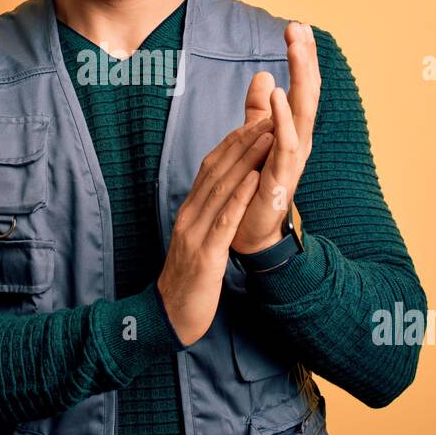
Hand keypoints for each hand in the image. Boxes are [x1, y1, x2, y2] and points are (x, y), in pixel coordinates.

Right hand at [156, 117, 274, 345]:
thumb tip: (226, 196)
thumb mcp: (198, 243)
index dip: (234, 143)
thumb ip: (209, 217)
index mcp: (190, 211)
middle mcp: (189, 215)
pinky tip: (254, 180)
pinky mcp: (204, 255)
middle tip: (268, 117)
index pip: (211, 168)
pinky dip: (239, 198)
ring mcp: (194, 234)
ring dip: (246, 161)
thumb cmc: (188, 282)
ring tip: (268, 137)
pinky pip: (223, 221)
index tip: (255, 122)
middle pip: (216, 171)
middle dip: (243, 142)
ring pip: (221, 189)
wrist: (167, 317)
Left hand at [231, 21, 320, 253]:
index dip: (301, 57)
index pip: (300, 85)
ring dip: (300, 77)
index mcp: (292, 129)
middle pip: (307, 91)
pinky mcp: (282, 174)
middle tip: (299, 27)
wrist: (250, 231)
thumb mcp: (254, 138)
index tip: (297, 26)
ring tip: (295, 47)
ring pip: (303, 110)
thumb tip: (263, 76)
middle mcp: (298, 139)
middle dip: (304, 58)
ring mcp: (293, 156)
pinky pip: (286, 141)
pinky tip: (279, 94)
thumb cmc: (255, 185)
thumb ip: (257, 110)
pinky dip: (284, 117)